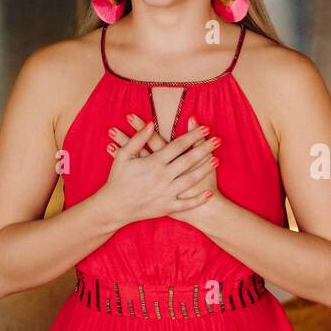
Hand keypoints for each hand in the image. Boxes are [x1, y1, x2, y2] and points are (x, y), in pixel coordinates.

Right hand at [97, 113, 220, 226]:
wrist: (113, 207)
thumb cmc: (117, 179)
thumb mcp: (123, 156)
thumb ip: (138, 139)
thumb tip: (152, 124)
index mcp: (153, 163)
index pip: (178, 145)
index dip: (193, 135)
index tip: (205, 128)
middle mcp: (162, 177)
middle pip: (189, 160)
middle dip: (205, 149)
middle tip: (218, 140)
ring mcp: (166, 193)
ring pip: (191, 179)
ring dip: (205, 170)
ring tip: (217, 160)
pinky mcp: (166, 207)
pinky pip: (186, 204)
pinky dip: (198, 200)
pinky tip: (209, 193)